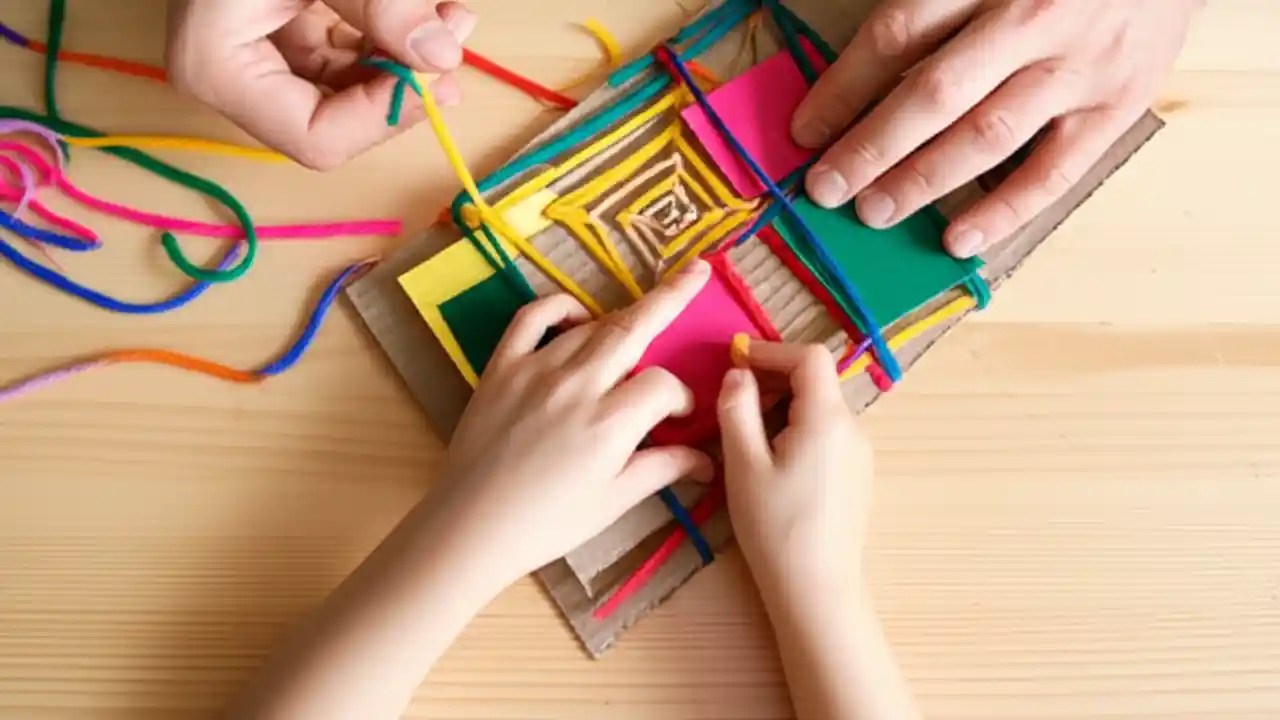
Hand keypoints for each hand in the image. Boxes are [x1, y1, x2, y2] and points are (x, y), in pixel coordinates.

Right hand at [165, 0, 474, 169]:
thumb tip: (440, 55)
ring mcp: (258, 58)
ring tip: (451, 16)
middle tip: (455, 38)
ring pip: (350, 91)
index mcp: (218, 70)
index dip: (382, 117)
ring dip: (405, 59)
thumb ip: (376, 5)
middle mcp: (233, 79)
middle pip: (337, 122)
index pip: (315, 138)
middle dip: (401, 85)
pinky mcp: (281, 35)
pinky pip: (344, 58)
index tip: (435, 73)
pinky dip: (387, 39)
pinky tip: (428, 13)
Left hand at [436, 260, 715, 583]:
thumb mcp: (614, 501)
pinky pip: (532, 318)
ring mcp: (537, 369)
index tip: (679, 416)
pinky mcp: (502, 367)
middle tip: (697, 270)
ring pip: (591, 327)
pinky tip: (576, 314)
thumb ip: (662, 469)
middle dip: (671, 297)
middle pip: (635, 327)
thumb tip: (707, 460)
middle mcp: (579, 383)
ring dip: (619, 323)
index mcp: (612, 421)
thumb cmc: (548, 523)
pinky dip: (559, 307)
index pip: (664, 385)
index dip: (681, 397)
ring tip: (637, 325)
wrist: (470, 527)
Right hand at [716, 341, 871, 597]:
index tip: (735, 361)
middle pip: (815, 381)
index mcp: (828, 418)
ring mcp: (860, 452)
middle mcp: (853, 427)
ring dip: (783, 407)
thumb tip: (737, 374)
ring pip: (820, 408)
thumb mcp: (744, 464)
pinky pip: (827, 434)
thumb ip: (737, 410)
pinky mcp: (857, 474)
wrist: (816, 587)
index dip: (771, 351)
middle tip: (733, 402)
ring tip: (746, 437)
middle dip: (773, 380)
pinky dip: (798, 430)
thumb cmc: (775, 526)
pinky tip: (772, 462)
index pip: (809, 357)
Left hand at [793, 0, 1200, 256]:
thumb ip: (935, 11)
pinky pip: (1053, 171)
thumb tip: (863, 80)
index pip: (899, 33)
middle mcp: (1031, 19)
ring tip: (873, 212)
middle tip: (826, 188)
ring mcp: (1077, 67)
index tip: (805, 131)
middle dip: (871, 147)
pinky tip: (957, 240)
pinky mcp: (1117, 107)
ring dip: (923, 181)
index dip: (843, 87)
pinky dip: (1003, 211)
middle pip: (934, 93)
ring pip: (986, 135)